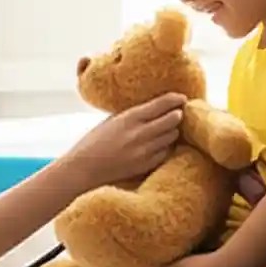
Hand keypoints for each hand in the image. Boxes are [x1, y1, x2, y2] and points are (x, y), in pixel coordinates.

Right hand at [65, 92, 185, 186]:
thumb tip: (152, 108)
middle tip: (178, 112)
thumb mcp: (111, 121)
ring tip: (169, 128)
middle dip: (177, 114)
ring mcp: (144, 151)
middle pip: (172, 120)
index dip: (175, 99)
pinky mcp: (145, 165)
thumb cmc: (93, 142)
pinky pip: (165, 152)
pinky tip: (159, 144)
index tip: (182, 98)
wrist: (83, 168)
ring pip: (172, 136)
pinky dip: (165, 146)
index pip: (162, 104)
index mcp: (130, 118)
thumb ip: (132, 115)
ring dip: (172, 130)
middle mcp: (140, 133)